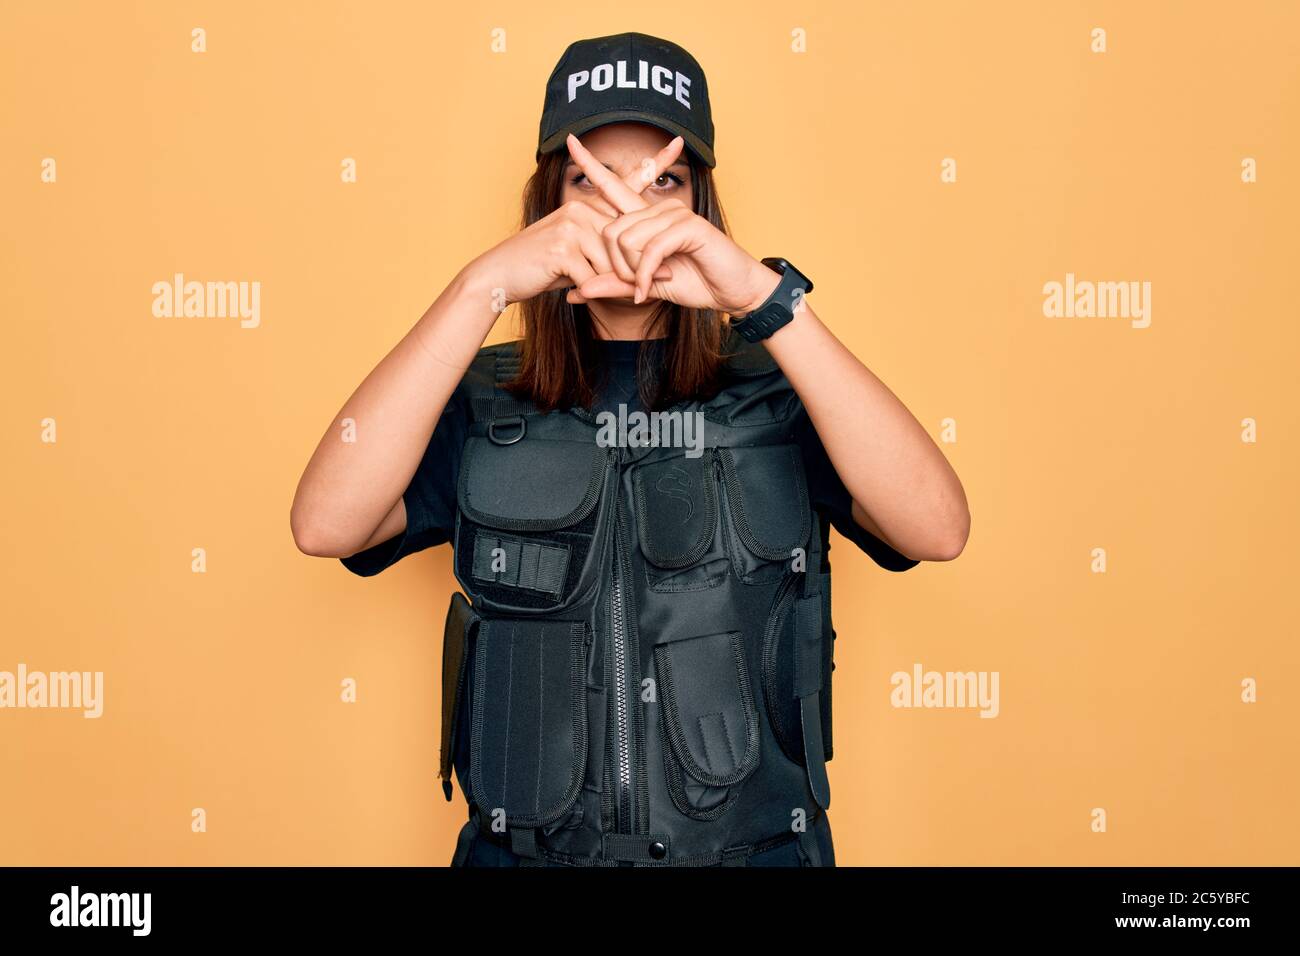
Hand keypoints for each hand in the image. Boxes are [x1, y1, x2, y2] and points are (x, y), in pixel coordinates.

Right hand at [463, 138, 682, 307]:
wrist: (499, 275)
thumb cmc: (540, 268)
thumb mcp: (576, 257)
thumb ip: (605, 256)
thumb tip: (644, 273)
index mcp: (588, 206)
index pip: (626, 182)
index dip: (655, 163)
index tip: (680, 141)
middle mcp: (582, 209)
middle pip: (627, 242)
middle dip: (639, 271)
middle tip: (650, 288)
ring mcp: (572, 225)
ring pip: (614, 263)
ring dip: (612, 285)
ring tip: (599, 293)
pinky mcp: (564, 248)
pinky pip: (595, 277)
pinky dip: (593, 292)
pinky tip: (578, 295)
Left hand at [565, 133, 780, 314]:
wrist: (735, 292)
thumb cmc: (697, 283)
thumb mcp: (646, 288)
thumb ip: (613, 285)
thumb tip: (573, 292)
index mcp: (647, 218)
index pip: (613, 185)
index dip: (590, 165)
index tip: (570, 140)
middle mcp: (659, 208)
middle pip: (611, 231)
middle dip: (618, 268)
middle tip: (637, 287)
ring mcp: (674, 213)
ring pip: (627, 241)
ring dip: (634, 274)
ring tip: (649, 287)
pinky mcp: (688, 225)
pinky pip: (649, 249)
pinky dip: (646, 276)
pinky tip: (650, 290)